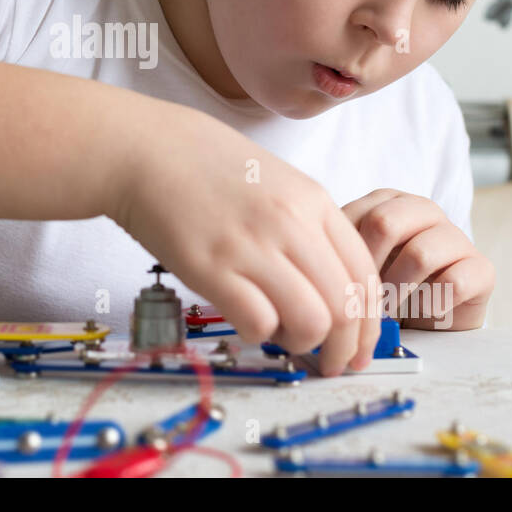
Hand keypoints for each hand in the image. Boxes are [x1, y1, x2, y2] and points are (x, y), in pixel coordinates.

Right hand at [110, 104, 381, 373]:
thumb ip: (305, 225)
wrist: (143, 149)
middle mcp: (291, 223)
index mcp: (312, 201)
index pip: (365, 276)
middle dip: (342, 348)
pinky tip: (247, 321)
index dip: (368, 324)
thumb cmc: (203, 163)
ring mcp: (251, 245)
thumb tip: (327, 284)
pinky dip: (260, 335)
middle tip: (327, 362)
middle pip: (345, 306)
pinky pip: (258, 323)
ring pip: (311, 321)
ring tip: (282, 337)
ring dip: (302, 343)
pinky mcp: (210, 267)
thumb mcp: (274, 180)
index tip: (358, 347)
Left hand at [340, 189, 492, 329]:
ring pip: (419, 254)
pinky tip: (421, 311)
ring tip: (388, 310)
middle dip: (368, 267)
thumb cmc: (385, 284)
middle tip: (361, 297)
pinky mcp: (481, 269)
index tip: (338, 281)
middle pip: (385, 223)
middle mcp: (424, 210)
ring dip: (397, 290)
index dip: (342, 252)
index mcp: (389, 201)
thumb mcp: (356, 261)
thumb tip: (319, 265)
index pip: (355, 213)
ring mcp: (455, 236)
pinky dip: (431, 304)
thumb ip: (338, 250)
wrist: (425, 318)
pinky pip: (455, 282)